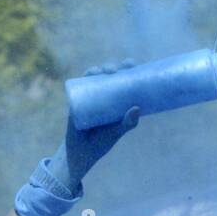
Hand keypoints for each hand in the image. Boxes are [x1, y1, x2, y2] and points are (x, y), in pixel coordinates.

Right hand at [55, 60, 140, 187]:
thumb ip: (128, 123)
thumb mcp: (117, 131)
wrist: (81, 151)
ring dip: (101, 69)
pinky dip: (86, 75)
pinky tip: (91, 72)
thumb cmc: (102, 142)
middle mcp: (104, 94)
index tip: (133, 65)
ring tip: (106, 72)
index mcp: (117, 100)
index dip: (128, 69)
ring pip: (96, 76)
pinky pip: (82, 83)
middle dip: (115, 67)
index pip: (124, 80)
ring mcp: (91, 95)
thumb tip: (137, 108)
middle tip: (119, 70)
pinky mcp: (79, 99)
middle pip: (110, 75)